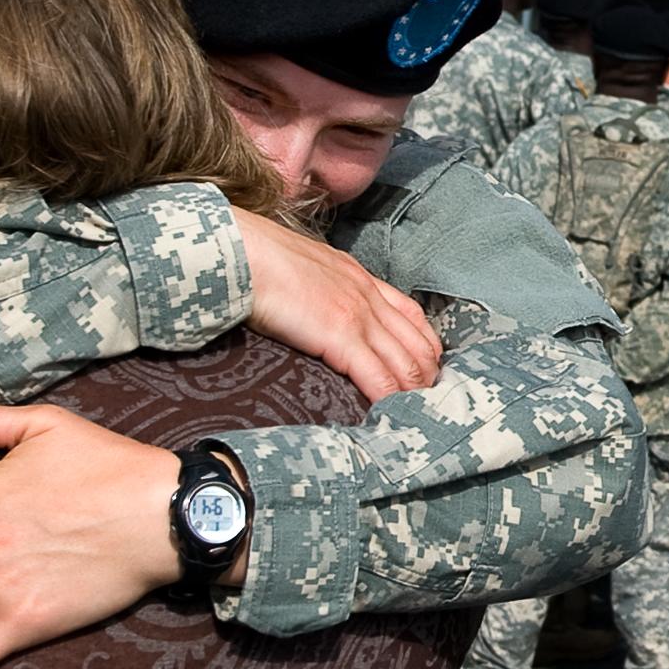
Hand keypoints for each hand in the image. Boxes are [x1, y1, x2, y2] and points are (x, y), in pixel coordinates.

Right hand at [234, 208, 440, 400]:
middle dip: (428, 376)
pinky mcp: (341, 336)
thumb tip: (308, 303)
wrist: (241, 252)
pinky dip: (390, 400)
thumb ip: (316, 284)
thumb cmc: (254, 257)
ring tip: (417, 417)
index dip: (425, 347)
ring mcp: (358, 316)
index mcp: (356, 277)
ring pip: (407, 363)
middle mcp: (366, 295)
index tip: (424, 370)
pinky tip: (392, 415)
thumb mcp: (298, 264)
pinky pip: (379, 377)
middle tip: (428, 403)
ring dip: (415, 393)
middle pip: (418, 343)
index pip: (411, 315)